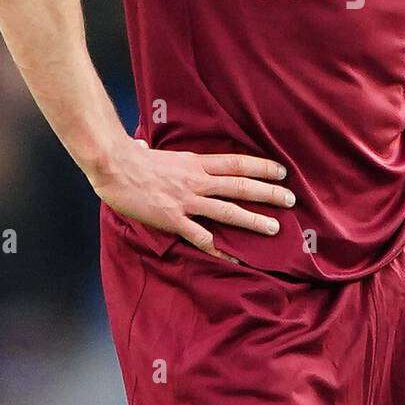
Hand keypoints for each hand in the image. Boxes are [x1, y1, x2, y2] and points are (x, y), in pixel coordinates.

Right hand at [90, 139, 294, 260]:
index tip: (282, 172)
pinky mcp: (173, 219)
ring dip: (253, 220)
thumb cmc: (130, 158)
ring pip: (228, 212)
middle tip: (291, 200)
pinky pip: (201, 238)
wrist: (113, 166)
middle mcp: (197, 181)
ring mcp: (186, 201)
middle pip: (241, 186)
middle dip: (269, 193)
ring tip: (275, 228)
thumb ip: (156, 154)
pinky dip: (220, 250)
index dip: (262, 167)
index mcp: (196, 163)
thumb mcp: (153, 151)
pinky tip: (235, 259)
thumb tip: (142, 145)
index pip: (237, 163)